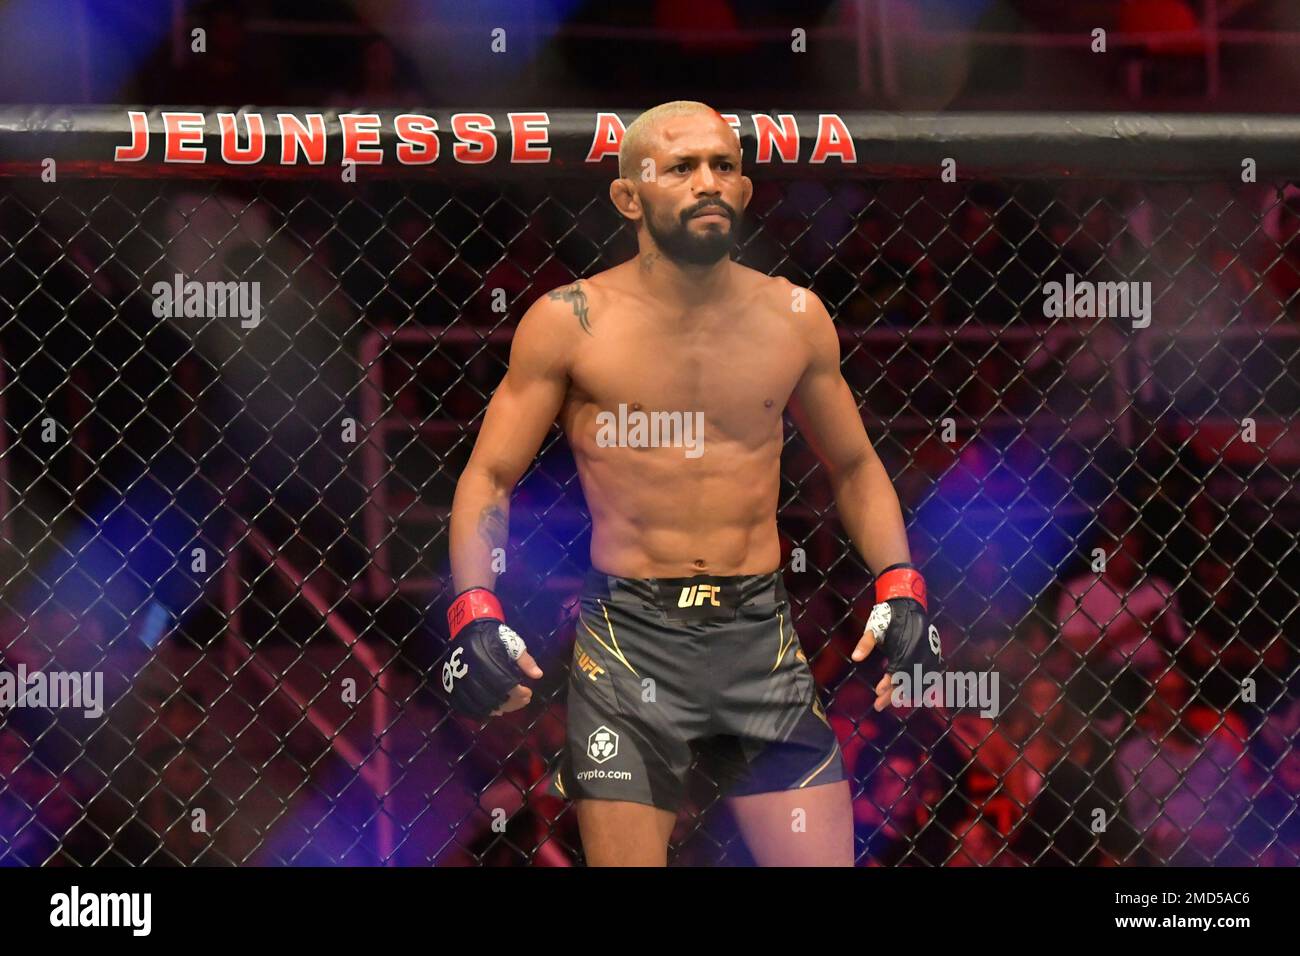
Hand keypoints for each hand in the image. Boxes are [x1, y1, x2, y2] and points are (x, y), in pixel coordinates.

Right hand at [441, 587, 543, 719]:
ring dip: (498, 708)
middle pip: (496, 699)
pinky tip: (491, 710)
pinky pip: (465, 704)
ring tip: (509, 706)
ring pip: (482, 705)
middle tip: (523, 701)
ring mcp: (463, 681)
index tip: (529, 692)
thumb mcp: (514, 644)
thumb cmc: (495, 636)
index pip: (508, 688)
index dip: (520, 695)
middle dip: (512, 703)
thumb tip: (538, 675)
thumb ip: (525, 661)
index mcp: (492, 665)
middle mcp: (476, 675)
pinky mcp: (455, 684)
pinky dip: (479, 710)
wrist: (471, 629)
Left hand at [851, 563, 942, 710]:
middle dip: (894, 694)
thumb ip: (866, 643)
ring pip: (921, 680)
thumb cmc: (888, 617)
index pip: (897, 671)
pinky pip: (932, 674)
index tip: (877, 692)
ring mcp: (928, 653)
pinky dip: (925, 686)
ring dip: (909, 693)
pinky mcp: (933, 653)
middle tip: (879, 705)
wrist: (907, 603)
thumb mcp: (874, 628)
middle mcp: (918, 652)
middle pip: (908, 680)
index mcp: (904, 646)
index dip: (888, 684)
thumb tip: (855, 657)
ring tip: (896, 702)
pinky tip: (916, 695)